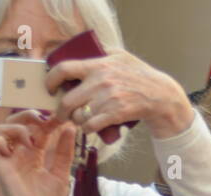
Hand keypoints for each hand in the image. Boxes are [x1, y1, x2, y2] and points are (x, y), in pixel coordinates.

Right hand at [0, 113, 77, 195]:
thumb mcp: (60, 174)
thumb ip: (64, 152)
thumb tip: (71, 128)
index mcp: (34, 156)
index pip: (38, 130)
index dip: (48, 120)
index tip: (61, 116)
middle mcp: (19, 155)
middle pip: (17, 123)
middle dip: (30, 116)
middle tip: (45, 120)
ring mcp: (8, 160)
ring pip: (3, 128)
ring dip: (18, 127)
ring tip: (33, 140)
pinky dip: (2, 140)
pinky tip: (17, 148)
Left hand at [48, 49, 193, 139]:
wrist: (161, 95)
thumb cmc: (140, 75)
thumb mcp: (121, 56)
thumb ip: (101, 52)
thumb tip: (83, 50)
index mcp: (98, 65)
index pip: (63, 69)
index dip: (50, 80)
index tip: (49, 88)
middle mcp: (100, 82)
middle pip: (67, 100)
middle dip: (61, 111)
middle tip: (62, 114)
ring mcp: (108, 100)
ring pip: (79, 116)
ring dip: (77, 121)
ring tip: (81, 119)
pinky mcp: (115, 115)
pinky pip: (91, 126)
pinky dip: (87, 129)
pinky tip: (90, 127)